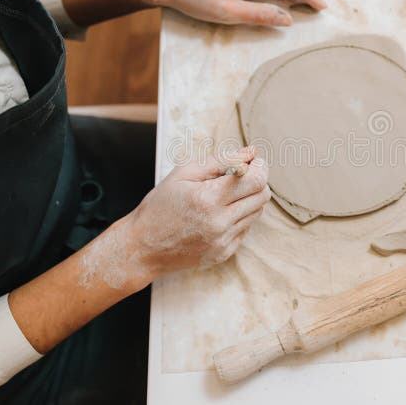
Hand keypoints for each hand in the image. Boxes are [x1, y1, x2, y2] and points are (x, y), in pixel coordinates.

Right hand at [132, 147, 270, 274]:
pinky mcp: (224, 253)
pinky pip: (245, 229)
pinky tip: (219, 214)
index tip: (253, 161)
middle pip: (262, 196)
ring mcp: (223, 241)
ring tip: (227, 194)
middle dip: (258, 180)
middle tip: (245, 174)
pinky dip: (238, 218)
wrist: (142, 247)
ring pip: (256, 213)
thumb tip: (250, 152)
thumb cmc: (160, 205)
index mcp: (209, 199)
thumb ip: (221, 160)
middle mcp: (220, 223)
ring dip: (249, 199)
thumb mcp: (184, 173)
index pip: (256, 180)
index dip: (260, 166)